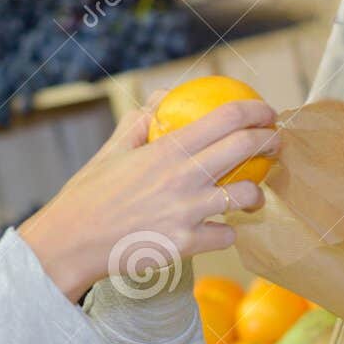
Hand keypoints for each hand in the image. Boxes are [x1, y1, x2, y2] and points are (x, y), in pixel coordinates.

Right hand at [17, 93, 280, 300]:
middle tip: (273, 143)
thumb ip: (139, 124)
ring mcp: (188, 212)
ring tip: (250, 195)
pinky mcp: (187, 244)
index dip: (255, 110)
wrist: (70, 243)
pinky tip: (216, 229)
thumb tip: (161, 99)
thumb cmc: (86, 196)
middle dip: (271, 141)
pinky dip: (225, 231)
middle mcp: (183, 177)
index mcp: (166, 149)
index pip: (226, 117)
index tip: (264, 113)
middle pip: (247, 147)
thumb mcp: (108, 152)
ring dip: (255, 194)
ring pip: (247, 196)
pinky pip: (227, 235)